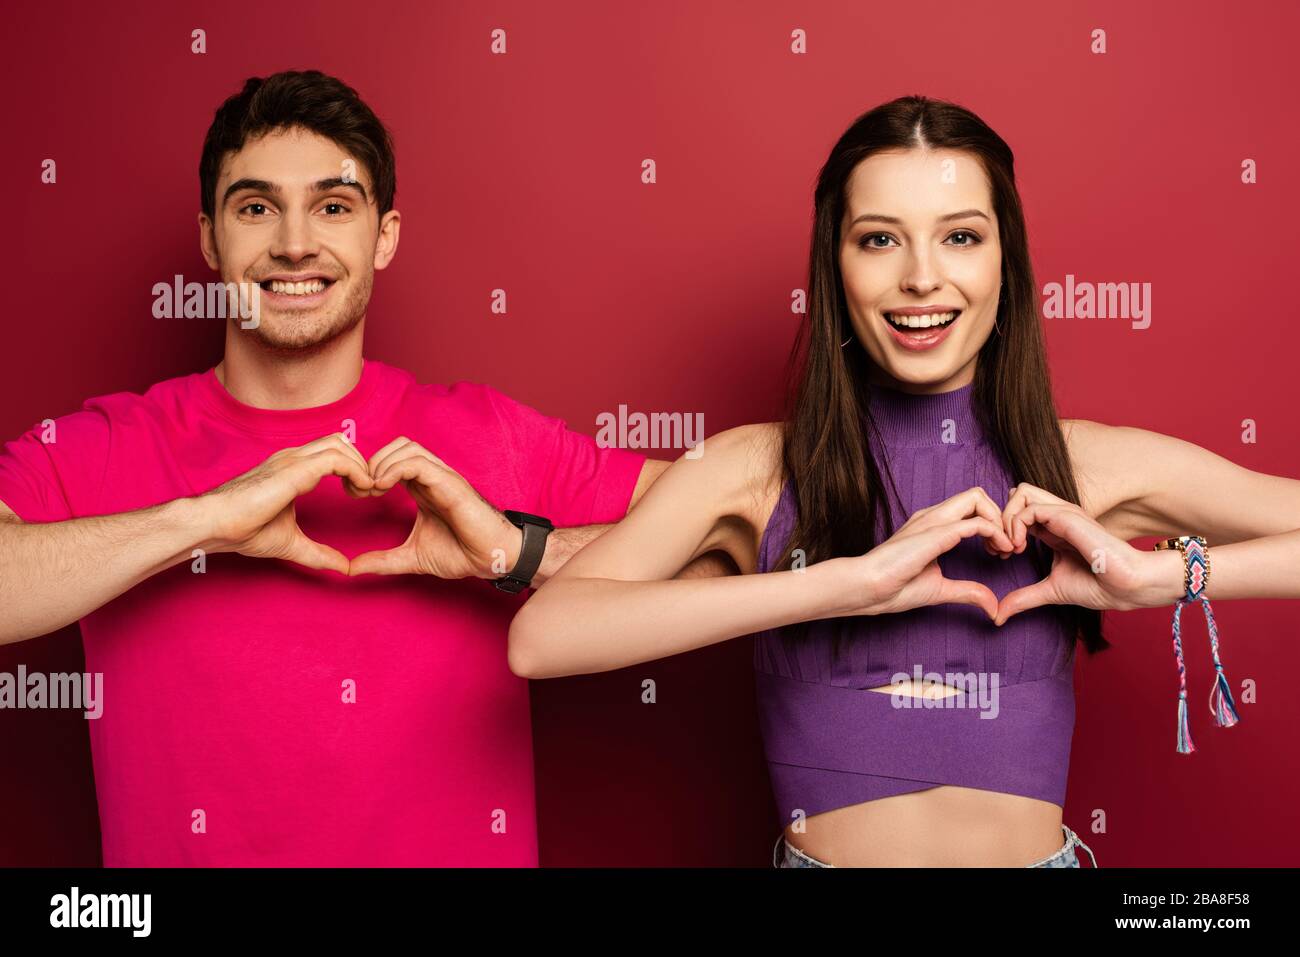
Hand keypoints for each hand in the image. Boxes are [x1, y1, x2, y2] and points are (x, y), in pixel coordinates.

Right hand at [199, 432, 374, 573]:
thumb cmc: (242, 530)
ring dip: (361, 466)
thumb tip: (343, 568)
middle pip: (342, 442)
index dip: (354, 468)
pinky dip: (356, 471)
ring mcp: (292, 460)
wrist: (213, 525)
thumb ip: (319, 553)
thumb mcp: (291, 543)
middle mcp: (293, 458)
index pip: (333, 452)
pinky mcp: (293, 469)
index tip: (362, 495)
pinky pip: (336, 458)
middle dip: (362, 463)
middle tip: (369, 493)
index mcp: (292, 469)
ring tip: (365, 493)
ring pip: (341, 444)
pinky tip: (359, 491)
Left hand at [347, 437, 522, 578]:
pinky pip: (419, 463)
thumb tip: (352, 568)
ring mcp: (443, 477)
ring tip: (372, 489)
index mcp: (423, 488)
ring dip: (382, 463)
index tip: (356, 495)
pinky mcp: (450, 484)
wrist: (492, 558)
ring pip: (407, 448)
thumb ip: (383, 560)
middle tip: (360, 490)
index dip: (368, 471)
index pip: (392, 460)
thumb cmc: (462, 553)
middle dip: (372, 462)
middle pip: (397, 446)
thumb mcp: (412, 557)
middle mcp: (432, 477)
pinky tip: (383, 487)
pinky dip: (395, 469)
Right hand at [846, 487, 1017, 619]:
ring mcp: (934, 520)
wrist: (869, 588)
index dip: (993, 525)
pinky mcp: (936, 532)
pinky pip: (975, 521)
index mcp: (933, 526)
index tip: (999, 553)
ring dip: (1000, 520)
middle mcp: (934, 516)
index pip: (971, 507)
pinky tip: (999, 550)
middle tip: (1008, 547)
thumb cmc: (893, 588)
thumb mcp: (940, 589)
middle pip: (978, 495)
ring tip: (1006, 547)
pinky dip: (995, 532)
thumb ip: (967, 592)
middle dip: (1001, 516)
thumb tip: (992, 606)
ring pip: (978, 497)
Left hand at [993, 483, 1173, 624]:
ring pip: (1019, 493)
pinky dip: (1015, 526)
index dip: (1001, 530)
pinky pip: (1029, 508)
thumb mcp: (1050, 591)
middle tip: (1001, 548)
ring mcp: (1062, 513)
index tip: (1001, 556)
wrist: (1128, 587)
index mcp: (1052, 529)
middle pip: (1015, 495)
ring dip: (1005, 520)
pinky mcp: (1067, 517)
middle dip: (998, 518)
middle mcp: (1056, 516)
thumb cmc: (1099, 586)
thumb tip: (998, 615)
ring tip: (1011, 548)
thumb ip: (1024, 598)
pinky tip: (1019, 548)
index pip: (1017, 512)